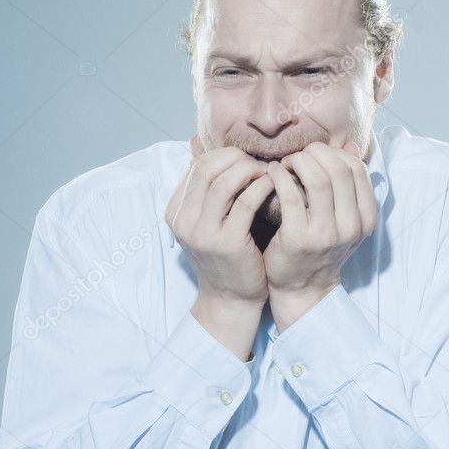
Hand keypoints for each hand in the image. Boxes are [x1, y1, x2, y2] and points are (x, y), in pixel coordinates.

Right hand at [165, 134, 275, 308]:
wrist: (230, 298)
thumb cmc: (225, 255)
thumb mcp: (208, 221)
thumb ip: (209, 191)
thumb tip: (215, 150)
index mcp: (176, 211)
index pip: (197, 166)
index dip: (225, 156)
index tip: (246, 160)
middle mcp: (183, 221)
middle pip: (207, 169)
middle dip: (236, 159)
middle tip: (258, 163)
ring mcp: (202, 233)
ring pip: (223, 182)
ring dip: (249, 170)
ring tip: (266, 173)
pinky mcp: (226, 244)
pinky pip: (246, 202)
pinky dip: (261, 187)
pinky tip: (273, 186)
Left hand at [263, 140, 377, 322]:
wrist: (301, 288)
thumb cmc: (319, 246)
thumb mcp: (342, 217)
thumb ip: (347, 184)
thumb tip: (350, 145)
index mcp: (366, 218)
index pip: (357, 168)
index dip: (334, 153)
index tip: (315, 156)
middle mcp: (352, 227)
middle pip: (340, 169)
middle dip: (316, 153)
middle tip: (298, 156)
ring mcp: (328, 234)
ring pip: (319, 178)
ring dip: (298, 162)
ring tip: (285, 164)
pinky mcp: (300, 239)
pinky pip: (291, 194)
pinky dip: (280, 176)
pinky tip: (271, 173)